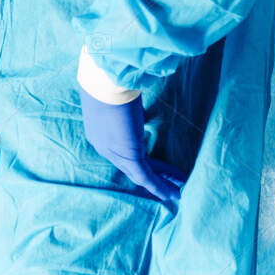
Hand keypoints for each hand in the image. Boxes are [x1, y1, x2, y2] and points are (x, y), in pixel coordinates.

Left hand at [79, 89, 188, 206]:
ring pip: (139, 175)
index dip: (141, 160)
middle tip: (169, 185)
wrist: (105, 81)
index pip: (123, 152)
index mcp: (99, 133)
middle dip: (153, 176)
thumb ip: (125, 103)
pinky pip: (145, 176)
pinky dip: (159, 186)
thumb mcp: (116, 95)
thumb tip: (133, 95)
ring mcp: (114, 153)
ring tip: (175, 193)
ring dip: (159, 185)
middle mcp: (104, 147)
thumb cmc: (109, 80)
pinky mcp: (128, 154)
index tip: (157, 165)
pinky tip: (171, 193)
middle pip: (131, 167)